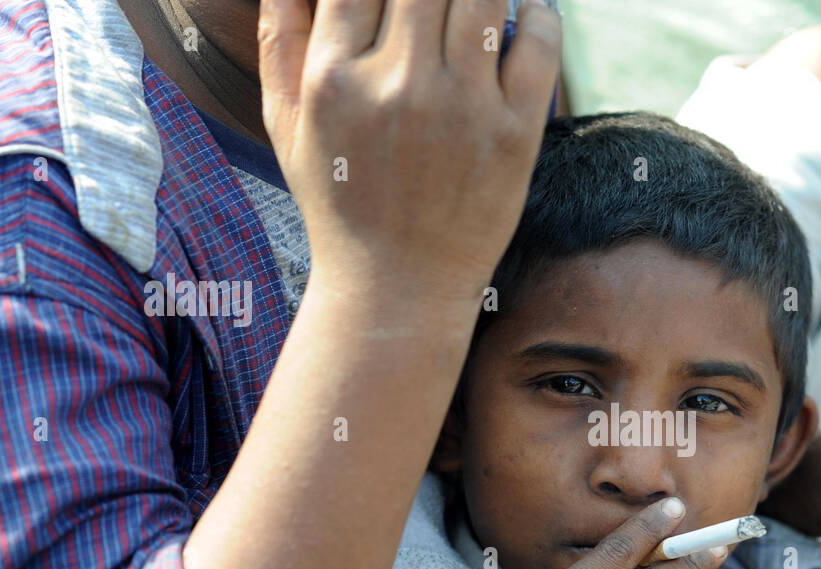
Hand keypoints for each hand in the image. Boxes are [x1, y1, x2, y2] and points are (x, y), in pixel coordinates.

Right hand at [258, 0, 560, 291]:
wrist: (398, 287)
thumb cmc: (340, 201)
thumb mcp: (287, 122)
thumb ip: (281, 33)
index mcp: (335, 76)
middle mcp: (398, 85)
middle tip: (440, 7)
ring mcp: (463, 108)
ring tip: (480, 2)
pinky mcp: (515, 133)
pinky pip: (538, 43)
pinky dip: (540, 13)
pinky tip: (527, 12)